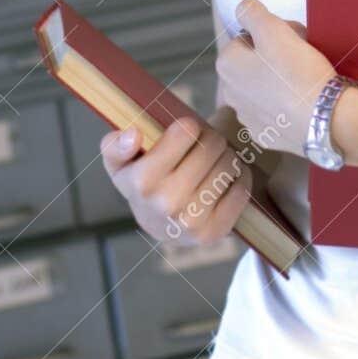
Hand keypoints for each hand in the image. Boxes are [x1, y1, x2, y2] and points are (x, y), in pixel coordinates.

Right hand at [99, 115, 252, 246]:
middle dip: (211, 139)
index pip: (187, 131)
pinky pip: (242, 189)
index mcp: (142, 180)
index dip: (190, 126)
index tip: (186, 132)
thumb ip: (115, 145)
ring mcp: (192, 222)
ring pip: (230, 164)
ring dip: (227, 156)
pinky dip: (239, 177)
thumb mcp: (120, 162)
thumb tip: (134, 136)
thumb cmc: (141, 181)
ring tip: (213, 162)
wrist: (159, 226)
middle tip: (204, 146)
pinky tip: (224, 179)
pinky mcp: (214, 233)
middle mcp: (166, 203)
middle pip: (213, 145)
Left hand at [215, 0, 337, 156]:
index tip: (291, 36)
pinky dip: (285, 104)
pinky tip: (303, 100)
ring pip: (262, 87)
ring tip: (304, 77)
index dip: (271, 32)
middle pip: (253, 62)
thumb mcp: (272, 29)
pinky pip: (273, 112)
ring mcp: (247, 117)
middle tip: (302, 52)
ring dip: (278, 79)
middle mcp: (229, 93)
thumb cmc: (297, 72)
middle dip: (274, 54)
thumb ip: (251, 12)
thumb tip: (243, 7)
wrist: (324, 119)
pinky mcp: (266, 136)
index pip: (246, 37)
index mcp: (227, 65)